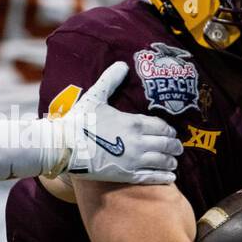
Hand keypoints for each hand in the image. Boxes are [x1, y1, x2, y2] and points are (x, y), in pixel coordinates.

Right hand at [55, 61, 182, 184]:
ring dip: (172, 160)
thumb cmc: (78, 120)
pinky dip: (164, 176)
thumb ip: (111, 80)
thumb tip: (122, 64)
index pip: (161, 126)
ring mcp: (134, 160)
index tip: (171, 132)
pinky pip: (152, 177)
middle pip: (166, 143)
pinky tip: (170, 176)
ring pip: (162, 160)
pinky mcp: (126, 175)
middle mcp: (138, 141)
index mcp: (133, 122)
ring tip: (174, 161)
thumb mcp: (95, 97)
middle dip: (175, 145)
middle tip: (178, 147)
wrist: (64, 146)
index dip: (169, 130)